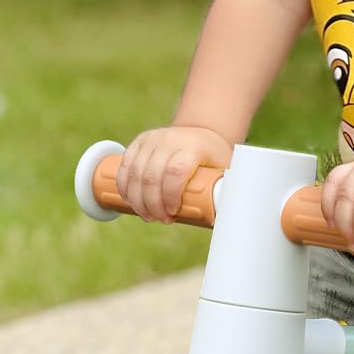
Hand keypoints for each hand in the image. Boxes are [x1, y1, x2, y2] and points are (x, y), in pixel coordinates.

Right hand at [116, 126, 231, 222]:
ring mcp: (152, 139)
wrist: (202, 132)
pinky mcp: (140, 142)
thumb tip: (228, 222)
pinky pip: (125, 166)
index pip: (175, 171)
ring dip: (137, 200)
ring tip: (148, 215)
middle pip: (151, 175)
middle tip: (161, 219)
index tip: (174, 213)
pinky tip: (131, 202)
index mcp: (193, 146)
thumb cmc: (215, 158)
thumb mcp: (225, 169)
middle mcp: (170, 139)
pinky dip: (125, 187)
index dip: (170, 196)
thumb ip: (226, 191)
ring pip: (134, 173)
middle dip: (152, 204)